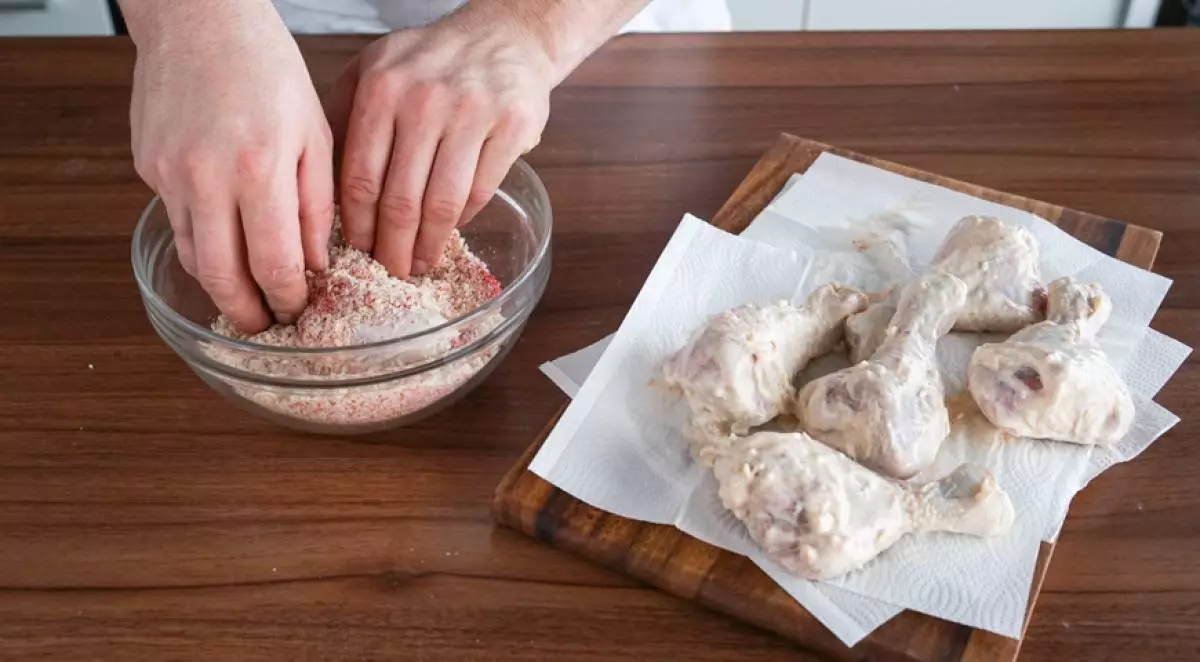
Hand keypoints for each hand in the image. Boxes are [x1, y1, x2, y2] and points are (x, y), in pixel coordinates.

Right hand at [128, 2, 333, 332]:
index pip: (274, 263)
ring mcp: (170, 174)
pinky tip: (228, 238)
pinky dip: (205, 241)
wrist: (201, 22)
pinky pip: (179, 221)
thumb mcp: (315, 135)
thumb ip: (317, 206)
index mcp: (259, 168)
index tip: (301, 311)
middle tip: (267, 327)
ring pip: (195, 257)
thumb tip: (315, 264)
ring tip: (250, 296)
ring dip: (222, 285)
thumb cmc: (269, 71)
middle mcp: (207, 177)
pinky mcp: (148, 167)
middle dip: (247, 313)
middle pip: (222, 277)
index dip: (288, 299)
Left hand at [329, 12, 553, 277]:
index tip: (356, 252)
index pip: (360, 176)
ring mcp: (472, 113)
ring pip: (442, 203)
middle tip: (388, 274)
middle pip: (400, 198)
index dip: (357, 226)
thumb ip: (344, 116)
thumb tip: (319, 186)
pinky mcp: (512, 127)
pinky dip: (462, 220)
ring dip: (428, 245)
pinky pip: (479, 192)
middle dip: (391, 248)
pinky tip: (450, 231)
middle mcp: (424, 100)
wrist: (505, 35)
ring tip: (418, 264)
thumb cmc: (432, 60)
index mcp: (382, 88)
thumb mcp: (375, 69)